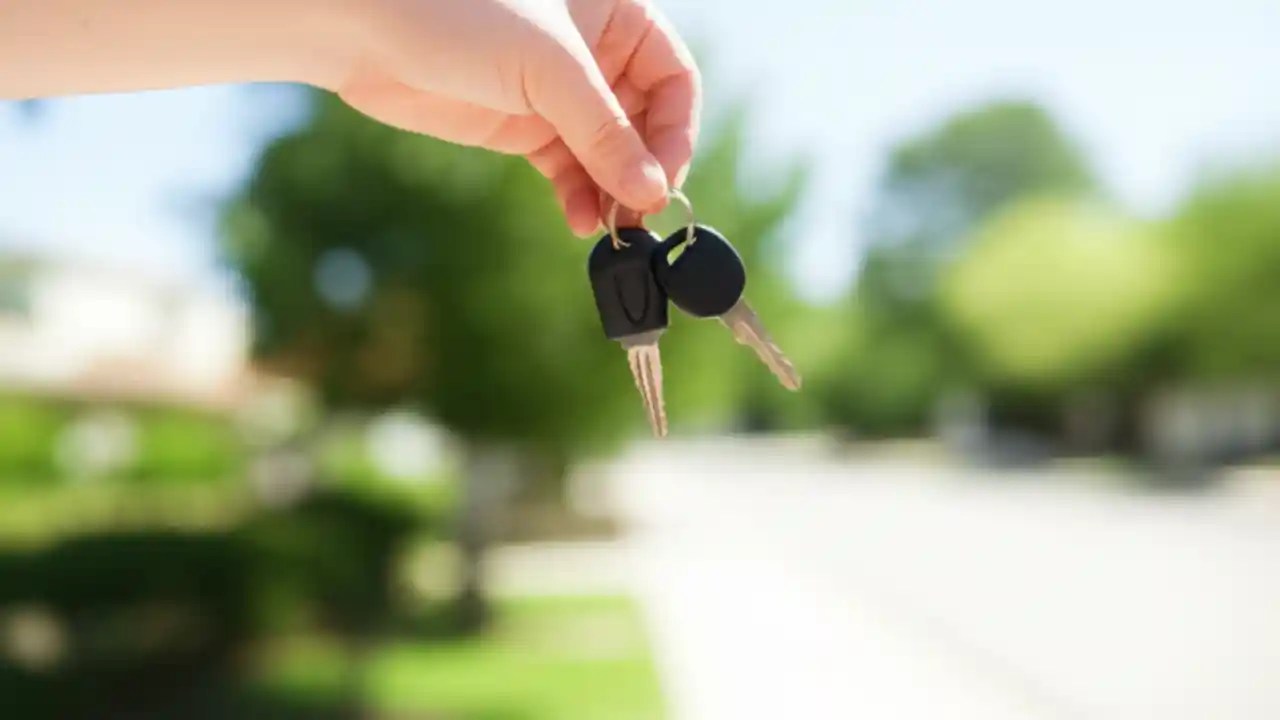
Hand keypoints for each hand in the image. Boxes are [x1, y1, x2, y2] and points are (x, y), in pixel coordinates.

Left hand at [337, 0, 700, 235]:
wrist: (362, 25)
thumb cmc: (458, 12)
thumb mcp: (548, 67)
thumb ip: (604, 131)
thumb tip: (652, 191)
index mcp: (616, 14)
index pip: (674, 79)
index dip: (676, 130)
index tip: (663, 176)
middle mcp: (593, 53)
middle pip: (645, 122)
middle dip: (642, 170)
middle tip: (639, 214)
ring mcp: (556, 93)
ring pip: (607, 154)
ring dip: (613, 193)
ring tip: (612, 228)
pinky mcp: (522, 127)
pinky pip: (568, 169)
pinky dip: (578, 197)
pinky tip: (580, 221)